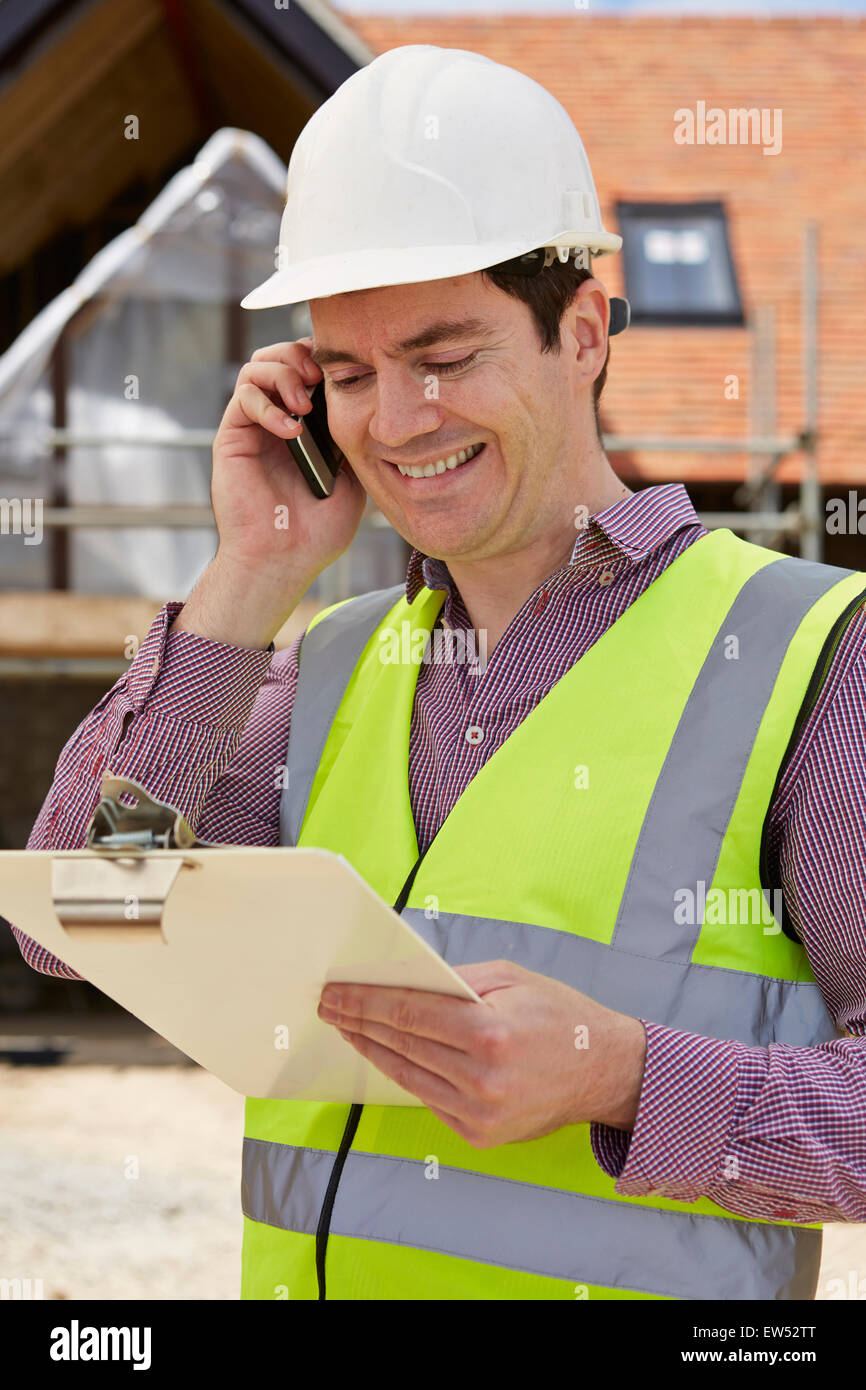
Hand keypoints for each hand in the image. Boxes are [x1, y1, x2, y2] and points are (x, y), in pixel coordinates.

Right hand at [211, 337, 366, 581]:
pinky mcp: (232, 438)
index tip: (344, 369)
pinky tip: (290, 430)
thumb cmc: (317, 532)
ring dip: (282, 373)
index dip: (322, 358)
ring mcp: (253, 428)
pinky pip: (243, 399)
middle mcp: (276, 421)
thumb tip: (367, 405)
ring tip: (304, 403)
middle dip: (299, 355)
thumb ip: (354, 442)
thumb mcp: (354, 482)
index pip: (307, 370)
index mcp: (305, 427)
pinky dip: (268, 405)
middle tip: (319, 378)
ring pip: (256, 368)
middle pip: (277, 357)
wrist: (284, 559)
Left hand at [318, 959, 646, 1147]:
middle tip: (329, 1005)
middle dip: (359, 1022)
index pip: (408, 1013)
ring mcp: (480, 1114)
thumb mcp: (510, 979)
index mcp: (490, 1034)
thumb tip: (401, 981)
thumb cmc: (559, 1015)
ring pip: (407, 1075)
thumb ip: (454, 981)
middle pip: (401, 1044)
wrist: (605, 1072)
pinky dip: (405, 1074)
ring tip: (348, 1028)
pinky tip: (386, 1054)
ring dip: (372, 1050)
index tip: (335, 992)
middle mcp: (482, 1079)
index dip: (364, 1001)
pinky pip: (429, 1098)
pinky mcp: (480, 1135)